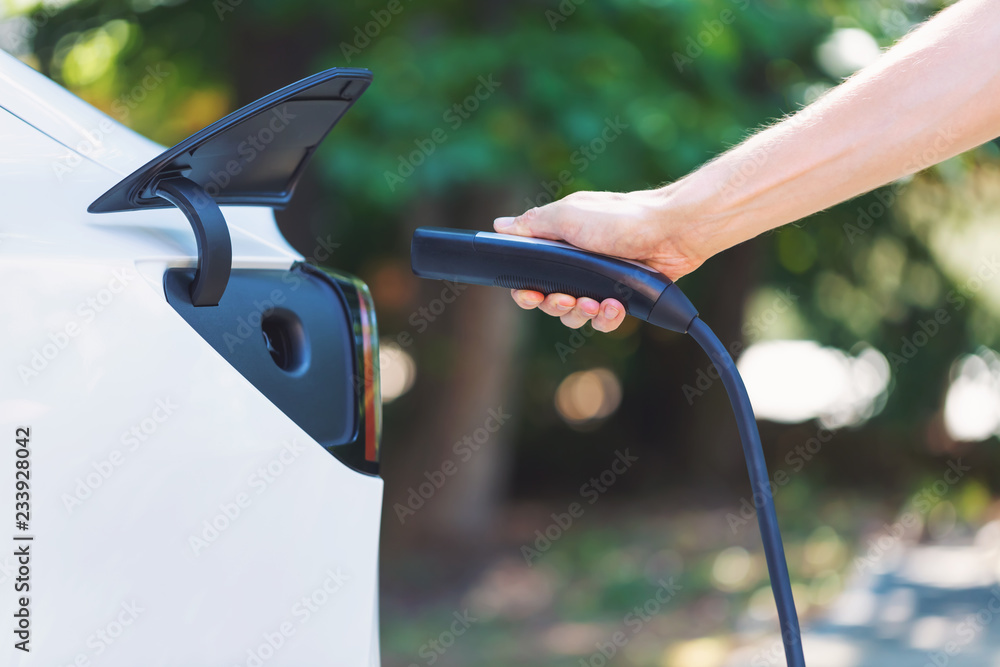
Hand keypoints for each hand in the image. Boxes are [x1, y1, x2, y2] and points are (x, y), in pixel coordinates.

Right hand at [493, 188, 704, 331]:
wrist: (671, 231)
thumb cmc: (621, 217)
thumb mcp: (569, 215)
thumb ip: (533, 225)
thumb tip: (501, 225)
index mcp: (560, 244)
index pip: (531, 275)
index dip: (525, 290)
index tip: (527, 294)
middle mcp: (578, 265)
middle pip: (551, 301)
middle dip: (554, 305)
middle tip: (566, 299)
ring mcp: (601, 282)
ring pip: (577, 315)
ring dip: (581, 314)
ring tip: (594, 304)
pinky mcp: (623, 297)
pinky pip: (605, 319)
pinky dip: (607, 318)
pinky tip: (615, 306)